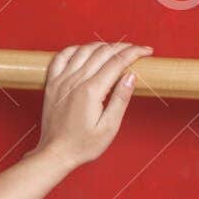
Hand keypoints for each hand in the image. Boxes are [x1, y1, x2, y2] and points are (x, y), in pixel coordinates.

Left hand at [36, 40, 152, 169]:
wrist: (55, 152)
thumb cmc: (83, 144)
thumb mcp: (109, 127)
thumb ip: (120, 99)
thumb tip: (131, 75)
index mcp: (91, 91)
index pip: (116, 62)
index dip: (134, 53)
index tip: (147, 51)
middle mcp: (74, 81)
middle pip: (102, 52)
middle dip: (122, 47)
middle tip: (136, 49)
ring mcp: (61, 80)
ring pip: (82, 50)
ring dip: (101, 45)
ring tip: (116, 49)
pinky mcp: (52, 83)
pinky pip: (61, 57)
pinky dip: (75, 49)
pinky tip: (84, 51)